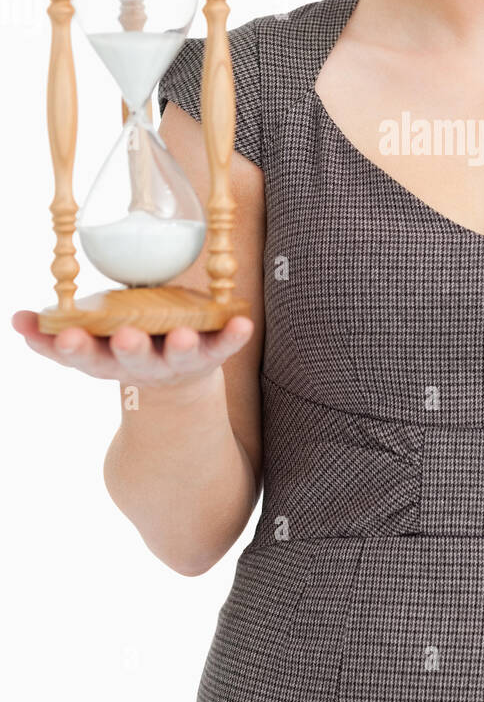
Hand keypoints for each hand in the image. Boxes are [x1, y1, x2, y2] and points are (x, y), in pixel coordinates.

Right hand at [10, 310, 254, 390]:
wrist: (173, 382)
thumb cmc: (122, 348)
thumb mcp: (88, 346)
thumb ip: (52, 334)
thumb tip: (18, 319)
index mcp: (107, 360)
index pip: (85, 356)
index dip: (74, 347)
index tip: (68, 334)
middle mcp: (141, 365)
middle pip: (132, 360)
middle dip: (129, 349)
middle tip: (126, 337)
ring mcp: (177, 361)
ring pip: (179, 356)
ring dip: (181, 346)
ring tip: (184, 333)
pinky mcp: (210, 355)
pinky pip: (224, 346)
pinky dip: (234, 336)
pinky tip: (243, 324)